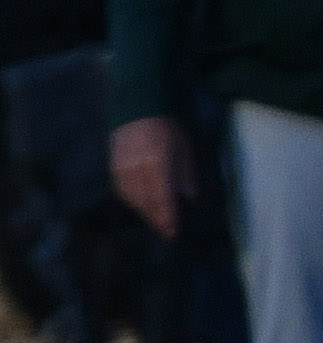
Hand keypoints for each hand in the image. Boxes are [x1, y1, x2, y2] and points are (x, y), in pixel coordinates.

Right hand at [110, 117, 191, 241]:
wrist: (137, 109)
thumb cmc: (167, 129)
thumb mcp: (184, 149)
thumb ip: (185, 174)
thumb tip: (189, 198)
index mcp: (158, 161)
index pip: (162, 196)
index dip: (167, 216)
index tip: (174, 232)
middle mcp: (137, 167)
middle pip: (146, 200)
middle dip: (157, 219)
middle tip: (168, 233)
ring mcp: (122, 167)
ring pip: (133, 198)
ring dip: (145, 212)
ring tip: (158, 223)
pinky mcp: (113, 166)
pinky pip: (122, 190)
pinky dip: (133, 201)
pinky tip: (142, 208)